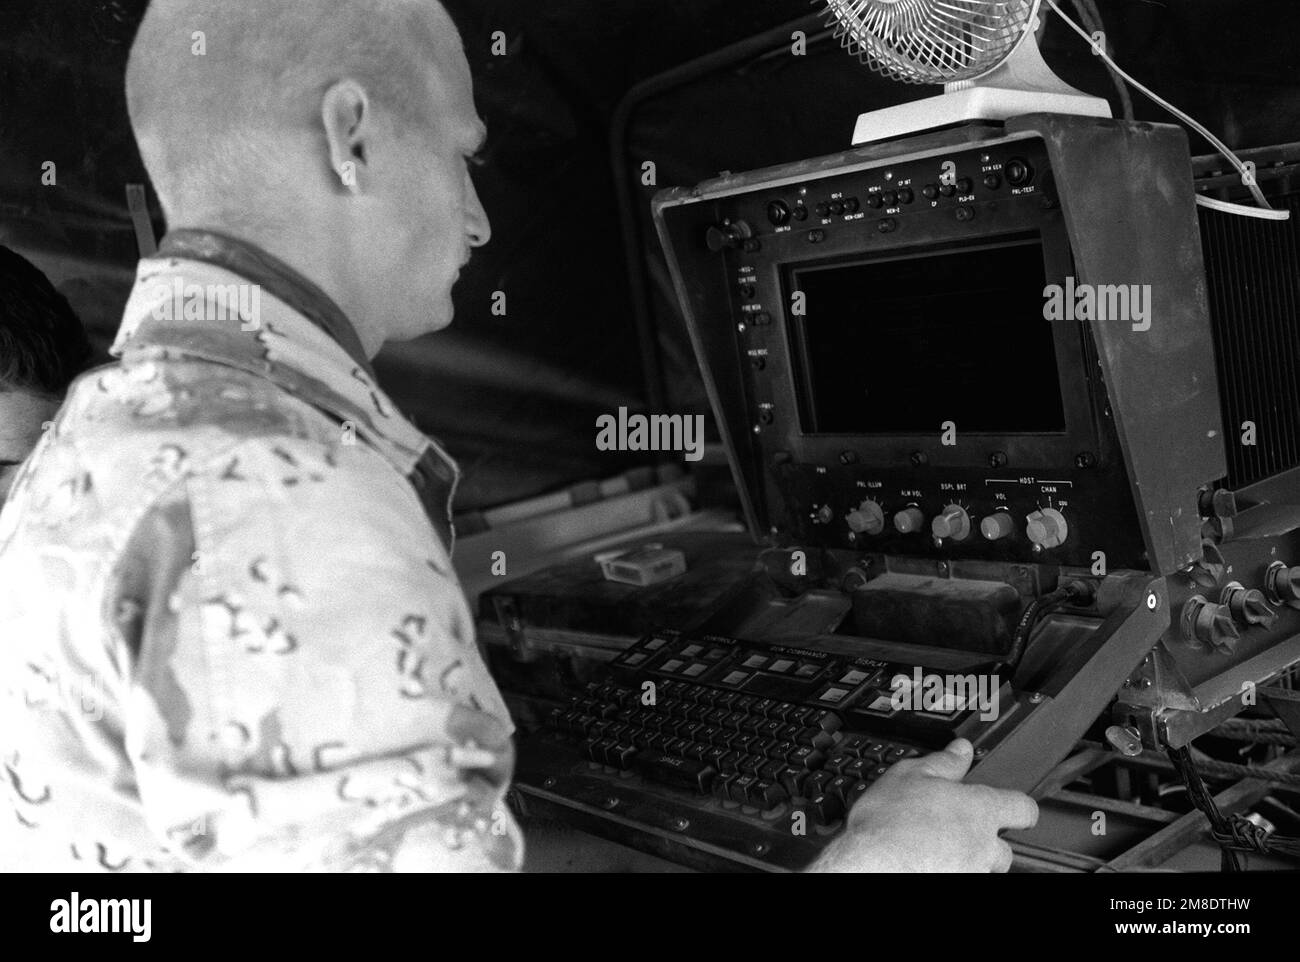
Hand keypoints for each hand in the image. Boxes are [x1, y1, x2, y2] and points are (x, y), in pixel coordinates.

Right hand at [807, 738, 1037, 871]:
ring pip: (980, 868)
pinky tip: (925, 863)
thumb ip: (944, 762)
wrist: (870, 865)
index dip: (1017, 807)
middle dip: (985, 842)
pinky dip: (948, 870)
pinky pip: (962, 877)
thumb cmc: (887, 823)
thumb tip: (962, 750)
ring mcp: (972, 872)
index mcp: (980, 811)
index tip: (1008, 807)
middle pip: (1004, 849)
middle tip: (955, 832)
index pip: (1024, 808)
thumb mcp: (910, 775)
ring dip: (965, 860)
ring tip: (932, 849)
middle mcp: (984, 846)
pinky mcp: (956, 885)